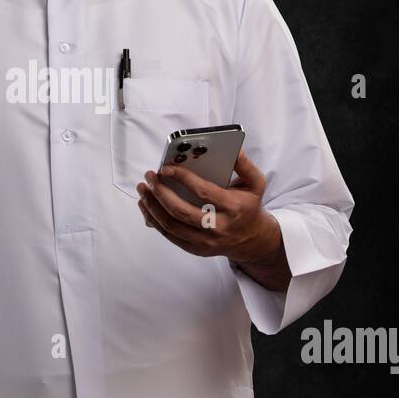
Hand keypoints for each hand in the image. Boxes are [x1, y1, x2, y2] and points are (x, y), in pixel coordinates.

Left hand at [135, 148, 281, 263]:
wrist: (251, 239)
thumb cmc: (249, 206)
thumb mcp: (255, 184)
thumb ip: (244, 164)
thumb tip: (234, 148)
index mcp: (233, 207)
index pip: (202, 192)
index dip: (181, 178)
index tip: (166, 167)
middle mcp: (218, 227)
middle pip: (181, 210)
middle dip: (161, 191)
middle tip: (150, 176)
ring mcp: (206, 241)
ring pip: (171, 224)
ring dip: (152, 205)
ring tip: (143, 188)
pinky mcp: (196, 249)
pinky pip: (169, 235)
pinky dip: (153, 219)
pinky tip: (146, 205)